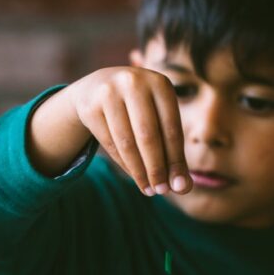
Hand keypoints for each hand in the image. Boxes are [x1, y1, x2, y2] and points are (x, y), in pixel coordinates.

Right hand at [68, 67, 191, 195]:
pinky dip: (123, 164)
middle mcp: (134, 82)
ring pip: (126, 142)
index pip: (172, 128)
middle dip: (156, 168)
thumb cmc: (141, 108)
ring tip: (148, 189)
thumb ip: (174, 151)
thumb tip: (183, 187)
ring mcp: (109, 92)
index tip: (178, 186)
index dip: (175, 159)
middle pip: (148, 135)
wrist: (100, 86)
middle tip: (161, 191)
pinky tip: (134, 175)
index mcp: (160, 83)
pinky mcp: (90, 106)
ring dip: (139, 171)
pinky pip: (109, 143)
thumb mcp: (160, 119)